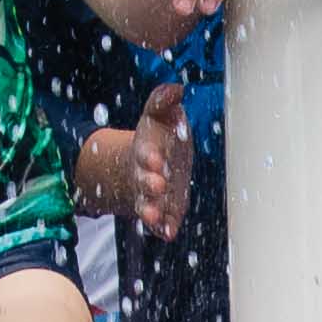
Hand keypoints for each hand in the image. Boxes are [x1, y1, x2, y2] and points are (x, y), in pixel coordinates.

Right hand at [112, 80, 194, 237]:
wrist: (152, 162)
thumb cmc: (158, 136)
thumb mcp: (160, 115)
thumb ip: (164, 102)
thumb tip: (176, 87)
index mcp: (146, 150)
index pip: (145, 153)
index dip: (149, 156)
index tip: (154, 158)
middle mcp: (146, 175)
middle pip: (144, 181)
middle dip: (149, 183)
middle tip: (156, 185)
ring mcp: (153, 196)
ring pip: (147, 206)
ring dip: (150, 211)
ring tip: (153, 217)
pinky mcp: (164, 211)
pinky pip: (161, 223)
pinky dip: (163, 229)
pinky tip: (168, 233)